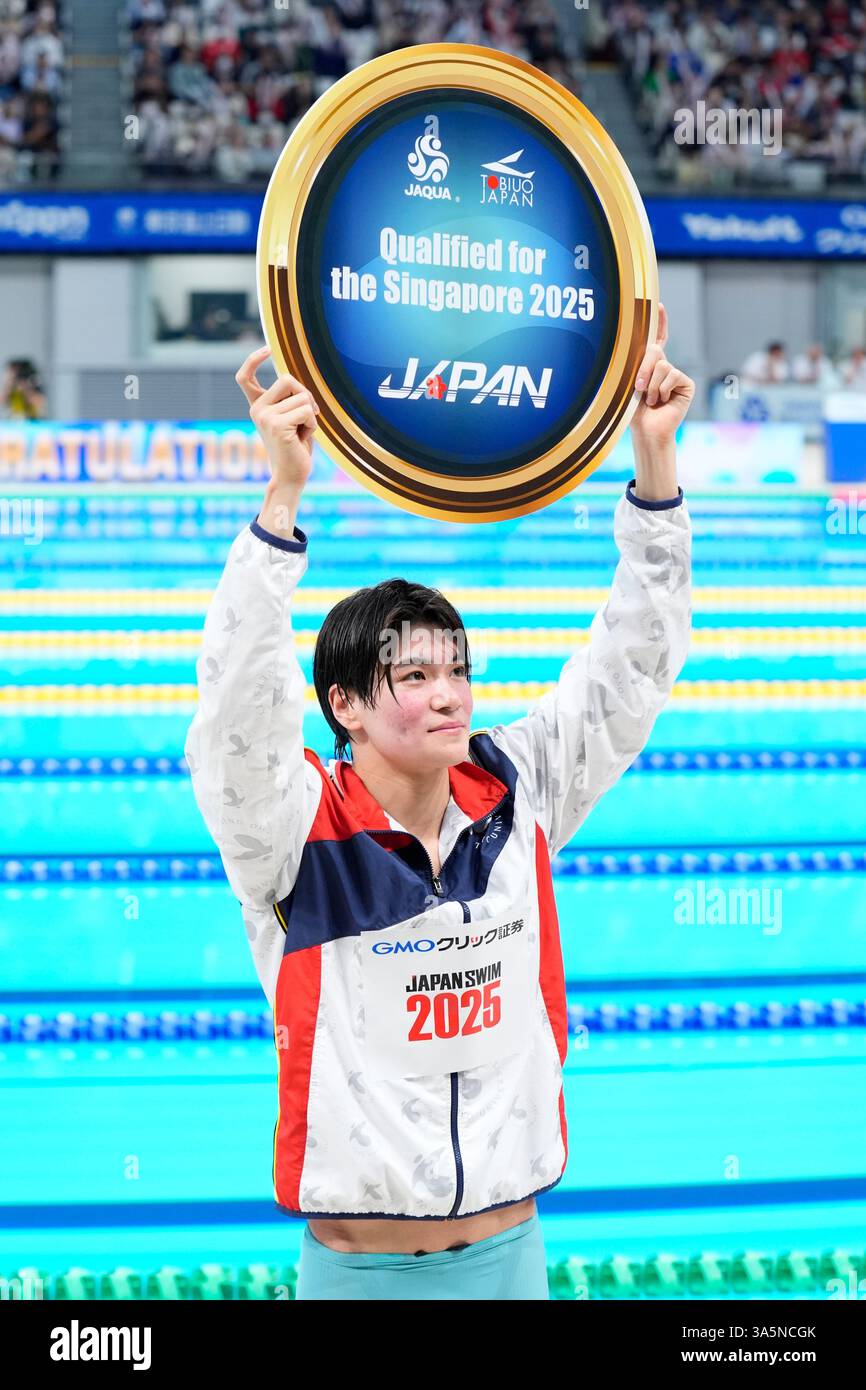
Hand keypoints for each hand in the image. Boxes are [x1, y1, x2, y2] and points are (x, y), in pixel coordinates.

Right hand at [235, 345, 319, 487]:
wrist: (290, 476)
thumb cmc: (295, 448)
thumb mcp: (291, 418)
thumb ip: (290, 399)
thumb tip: (296, 381)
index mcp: (257, 406)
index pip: (245, 378)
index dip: (253, 360)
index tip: (267, 349)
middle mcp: (257, 409)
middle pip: (287, 379)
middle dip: (305, 395)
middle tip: (307, 418)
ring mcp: (265, 417)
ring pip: (302, 397)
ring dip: (311, 415)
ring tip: (302, 433)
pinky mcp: (277, 425)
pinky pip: (307, 411)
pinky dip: (313, 424)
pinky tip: (303, 438)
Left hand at [631, 304, 694, 448]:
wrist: (647, 430)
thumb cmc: (634, 410)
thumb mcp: (631, 383)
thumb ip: (639, 363)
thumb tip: (650, 346)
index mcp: (650, 365)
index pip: (656, 339)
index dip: (659, 322)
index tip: (658, 305)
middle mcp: (665, 366)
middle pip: (654, 351)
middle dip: (643, 369)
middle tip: (638, 388)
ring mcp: (676, 374)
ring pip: (662, 365)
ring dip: (652, 385)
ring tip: (651, 400)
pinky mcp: (686, 383)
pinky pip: (672, 375)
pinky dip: (662, 390)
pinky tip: (663, 402)